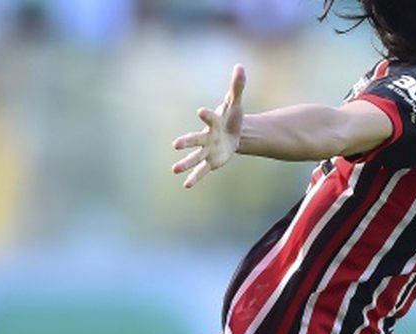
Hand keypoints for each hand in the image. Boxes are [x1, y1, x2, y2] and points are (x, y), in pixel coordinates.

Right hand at [171, 64, 246, 188]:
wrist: (234, 133)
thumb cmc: (232, 117)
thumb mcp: (236, 103)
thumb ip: (237, 86)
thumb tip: (240, 66)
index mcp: (213, 122)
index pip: (209, 117)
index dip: (206, 114)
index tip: (201, 111)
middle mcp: (206, 136)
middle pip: (195, 140)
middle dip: (187, 142)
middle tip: (175, 145)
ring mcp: (207, 150)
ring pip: (195, 157)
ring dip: (186, 163)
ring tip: (175, 169)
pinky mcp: (211, 161)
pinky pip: (202, 170)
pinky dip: (195, 177)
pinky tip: (186, 184)